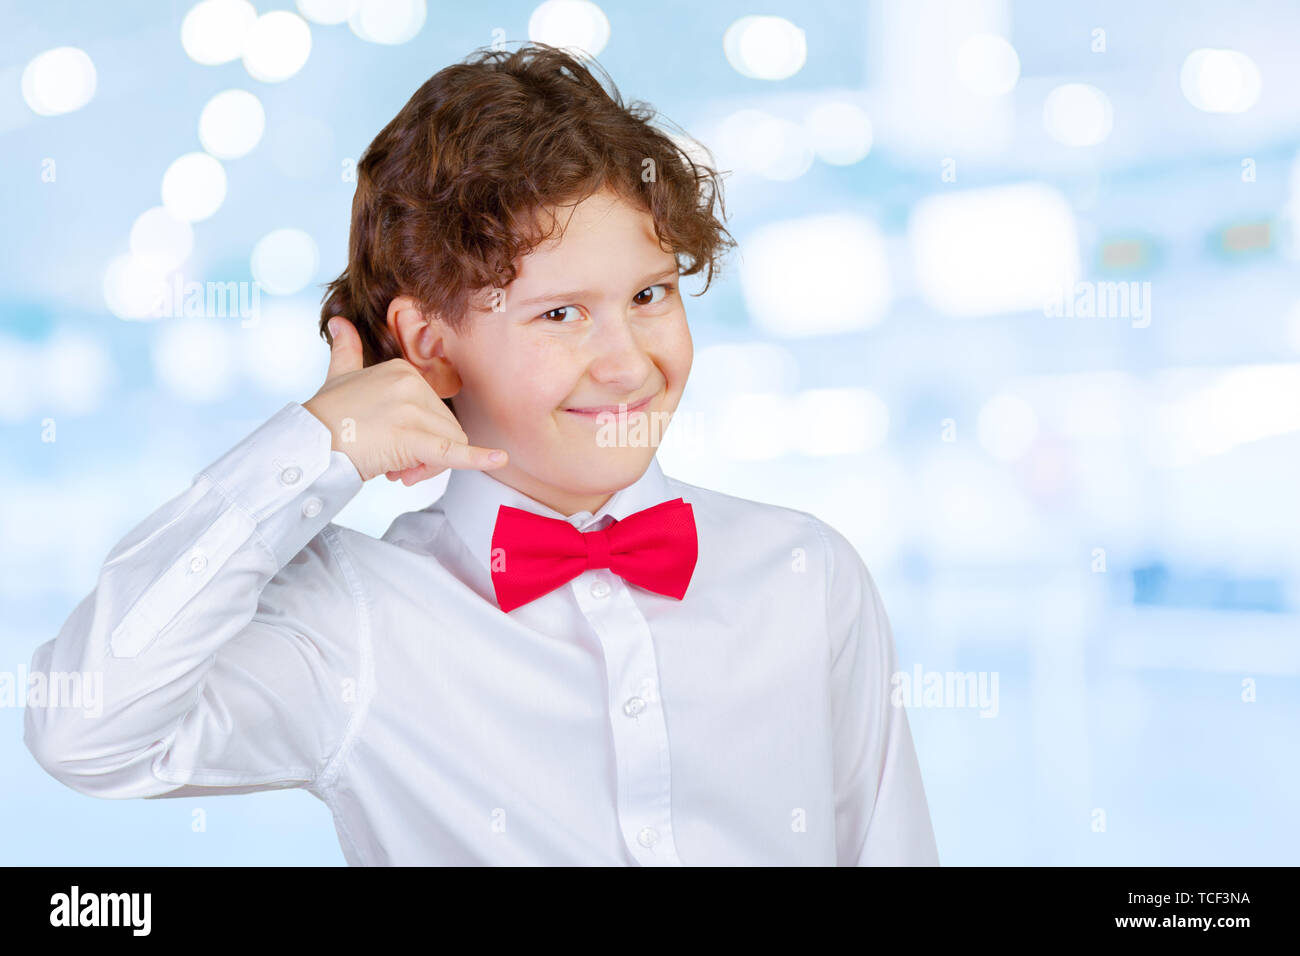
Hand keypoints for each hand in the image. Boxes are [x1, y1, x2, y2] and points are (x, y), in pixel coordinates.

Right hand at [302, 316, 507, 484]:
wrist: (305, 444)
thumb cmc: (323, 416)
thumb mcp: (338, 374)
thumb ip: (346, 347)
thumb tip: (338, 321)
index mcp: (402, 371)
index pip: (435, 411)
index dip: (421, 436)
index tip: (393, 450)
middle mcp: (411, 385)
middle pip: (446, 429)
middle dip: (426, 454)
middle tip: (395, 468)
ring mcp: (412, 409)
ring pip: (448, 446)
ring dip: (427, 467)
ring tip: (395, 472)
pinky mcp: (411, 438)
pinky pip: (453, 452)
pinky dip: (478, 459)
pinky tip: (498, 459)